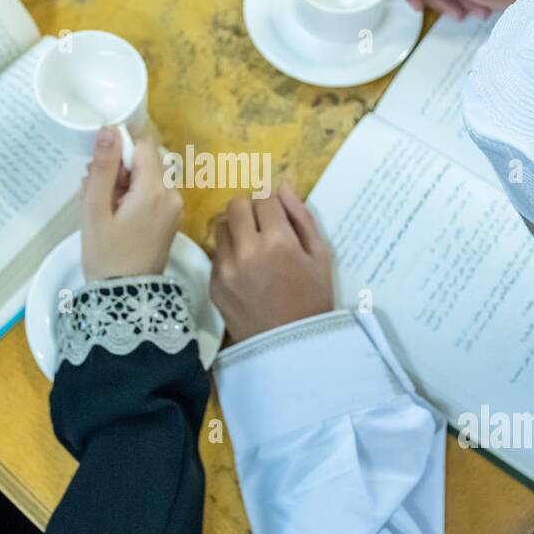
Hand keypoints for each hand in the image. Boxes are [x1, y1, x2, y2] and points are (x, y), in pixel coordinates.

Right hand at [81, 127, 181, 280]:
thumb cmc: (106, 256)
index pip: (145, 145)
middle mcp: (172, 196)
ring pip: (149, 178)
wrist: (126, 299)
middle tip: (96, 192)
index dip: (121, 148)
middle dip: (120, 169)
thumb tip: (110, 130)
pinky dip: (134, 197)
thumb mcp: (96, 210)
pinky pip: (153, 195)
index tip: (101, 167)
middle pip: (147, 161)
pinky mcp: (171, 221)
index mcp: (155, 191)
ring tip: (103, 207)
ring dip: (124, 184)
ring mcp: (174, 209)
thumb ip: (104, 167)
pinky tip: (114, 215)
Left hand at [210, 184, 333, 343]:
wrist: (291, 347)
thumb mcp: (320, 256)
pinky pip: (216, 254)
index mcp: (278, 241)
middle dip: (251, 210)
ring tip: (253, 248)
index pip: (264, 197)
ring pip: (221, 227)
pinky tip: (246, 270)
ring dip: (236, 229)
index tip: (278, 215)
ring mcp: (226, 269)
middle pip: (236, 205)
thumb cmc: (313, 299)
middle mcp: (246, 250)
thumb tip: (283, 186)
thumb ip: (301, 217)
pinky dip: (229, 254)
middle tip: (263, 227)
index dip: (273, 203)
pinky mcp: (213, 284)